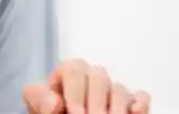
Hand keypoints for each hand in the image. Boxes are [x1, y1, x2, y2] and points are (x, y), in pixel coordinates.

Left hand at [24, 59, 149, 113]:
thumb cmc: (54, 113)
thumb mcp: (38, 107)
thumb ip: (38, 100)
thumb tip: (53, 103)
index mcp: (67, 74)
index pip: (73, 69)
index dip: (75, 93)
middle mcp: (91, 79)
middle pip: (99, 76)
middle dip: (96, 102)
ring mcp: (112, 92)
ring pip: (120, 89)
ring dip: (117, 108)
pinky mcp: (130, 105)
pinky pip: (141, 97)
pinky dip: (140, 105)